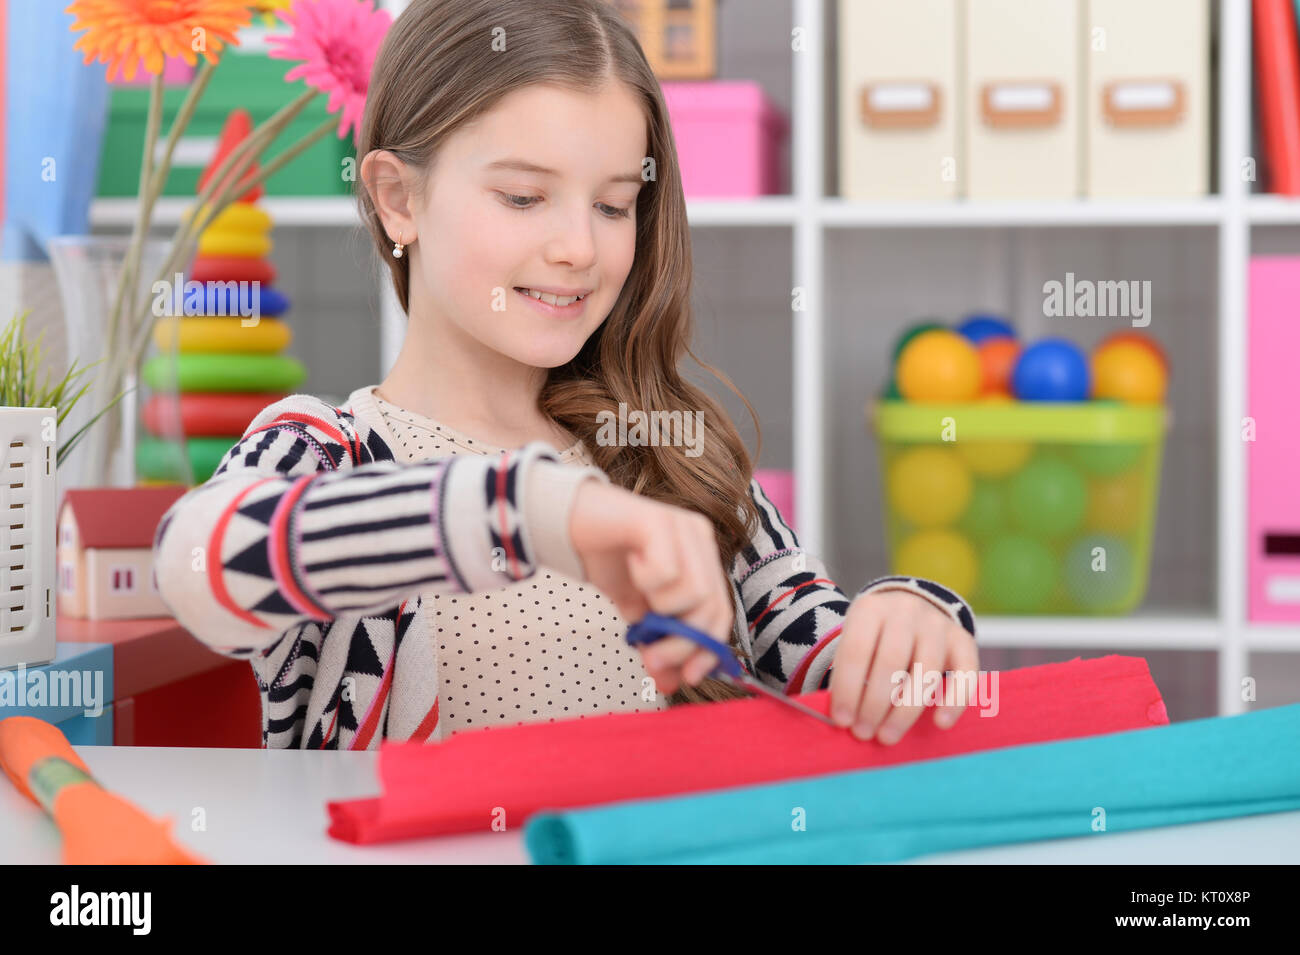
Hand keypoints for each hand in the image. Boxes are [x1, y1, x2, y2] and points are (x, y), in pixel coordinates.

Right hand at [569, 478, 734, 694]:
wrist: (566, 523)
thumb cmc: (606, 558)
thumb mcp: (635, 609)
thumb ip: (655, 640)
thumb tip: (669, 683)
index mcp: (701, 557)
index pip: (721, 611)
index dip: (709, 649)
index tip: (688, 677)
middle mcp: (700, 539)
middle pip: (712, 607)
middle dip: (681, 643)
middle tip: (651, 659)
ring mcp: (683, 526)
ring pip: (695, 592)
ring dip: (661, 608)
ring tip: (639, 590)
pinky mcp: (659, 520)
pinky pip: (666, 571)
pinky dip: (645, 579)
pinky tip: (632, 561)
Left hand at [828, 589, 978, 743]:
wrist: (910, 608)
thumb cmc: (874, 638)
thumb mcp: (854, 641)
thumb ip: (847, 674)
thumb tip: (842, 718)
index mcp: (870, 608)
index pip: (856, 650)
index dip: (847, 688)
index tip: (842, 720)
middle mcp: (905, 611)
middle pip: (891, 662)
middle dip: (874, 704)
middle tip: (863, 733)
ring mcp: (937, 624)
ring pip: (925, 672)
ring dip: (904, 711)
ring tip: (887, 736)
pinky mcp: (962, 640)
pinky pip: (965, 674)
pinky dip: (954, 701)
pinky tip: (940, 723)